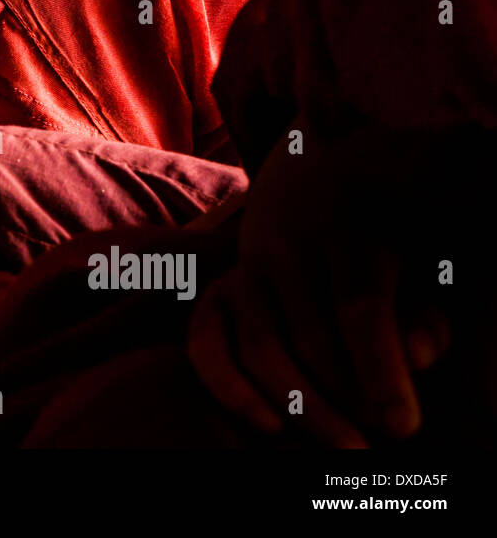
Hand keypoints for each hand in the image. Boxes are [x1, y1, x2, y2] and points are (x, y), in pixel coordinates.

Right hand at [187, 121, 451, 445]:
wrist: (315, 180)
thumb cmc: (384, 235)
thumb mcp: (416, 259)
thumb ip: (421, 311)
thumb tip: (416, 357)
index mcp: (346, 222)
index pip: (358, 306)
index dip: (380, 370)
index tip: (402, 427)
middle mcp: (286, 242)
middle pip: (311, 337)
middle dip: (345, 402)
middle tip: (372, 447)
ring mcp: (246, 266)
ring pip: (262, 348)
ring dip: (303, 408)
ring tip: (341, 447)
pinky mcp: (216, 290)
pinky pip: (206, 344)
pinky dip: (230, 389)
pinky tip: (270, 425)